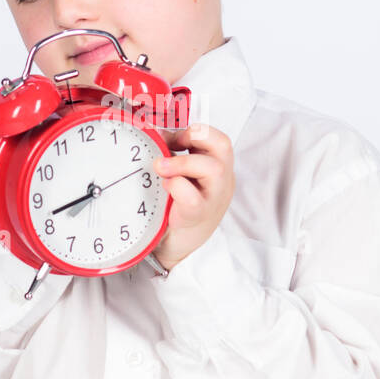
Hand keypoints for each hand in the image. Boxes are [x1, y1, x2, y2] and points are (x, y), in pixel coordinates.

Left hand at [151, 123, 233, 271]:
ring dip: (182, 162)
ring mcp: (214, 199)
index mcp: (218, 168)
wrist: (179, 247)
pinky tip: (166, 189)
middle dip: (193, 138)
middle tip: (169, 147)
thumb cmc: (179, 208)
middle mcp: (221, 181)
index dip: (195, 132)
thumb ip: (174, 154)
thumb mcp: (181, 176)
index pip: (218, 138)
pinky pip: (193, 199)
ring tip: (161, 168)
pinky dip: (176, 187)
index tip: (171, 139)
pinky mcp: (199, 217)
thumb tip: (155, 134)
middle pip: (223, 145)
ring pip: (213, 169)